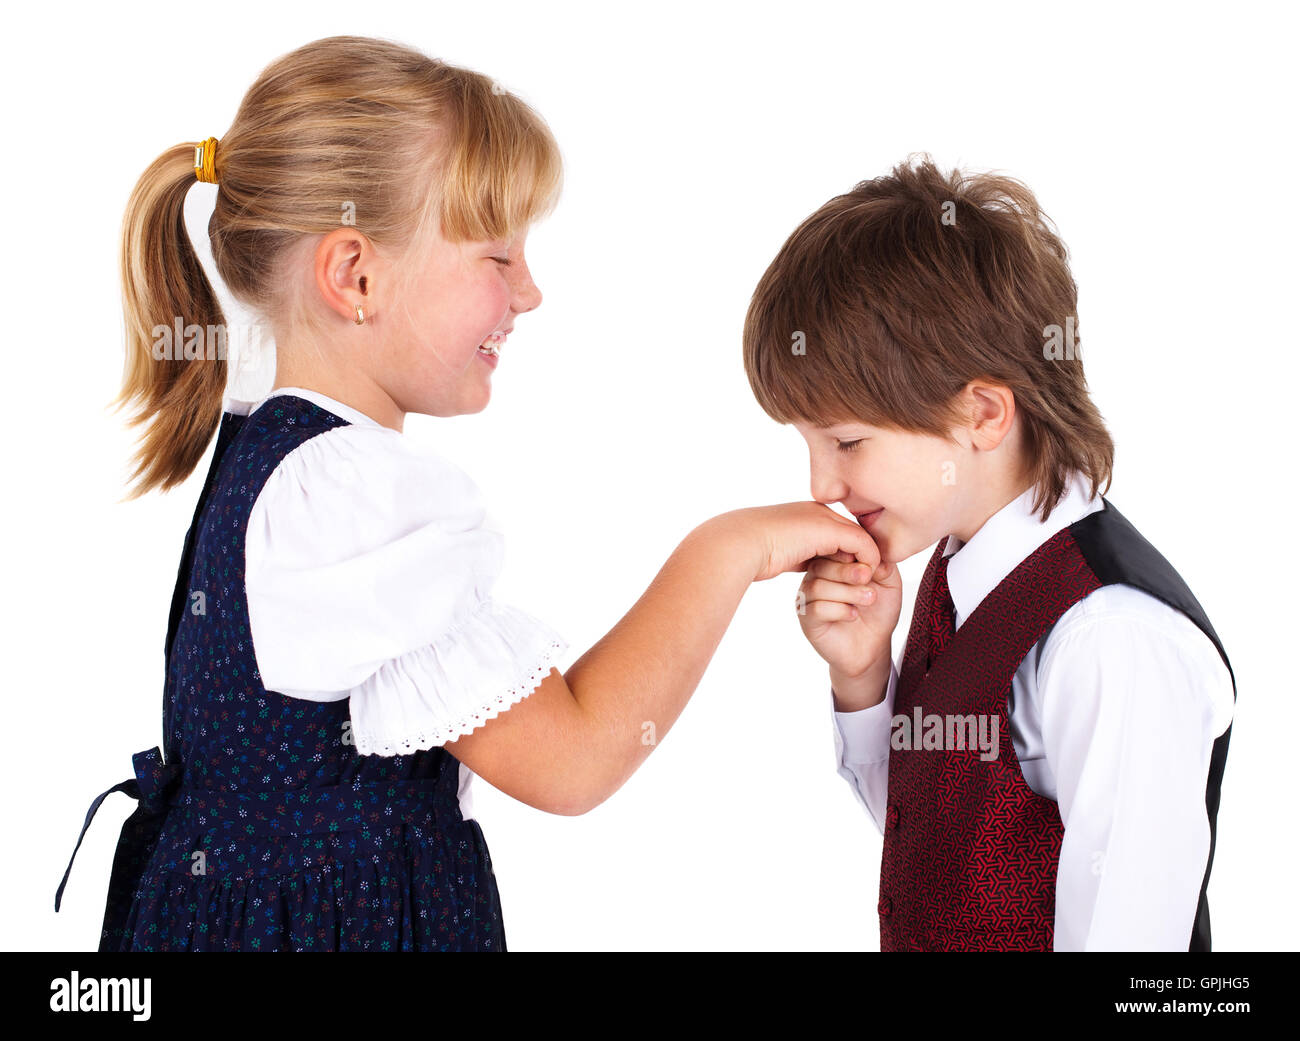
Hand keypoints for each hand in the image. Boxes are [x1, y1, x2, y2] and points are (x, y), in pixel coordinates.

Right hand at [717, 501, 882, 583]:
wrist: (743, 542)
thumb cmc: (753, 549)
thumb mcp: (782, 549)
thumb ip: (798, 552)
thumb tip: (801, 562)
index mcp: (806, 514)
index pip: (838, 531)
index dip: (850, 551)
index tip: (858, 570)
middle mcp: (818, 512)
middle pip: (852, 532)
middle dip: (864, 554)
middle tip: (874, 573)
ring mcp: (824, 518)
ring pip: (859, 537)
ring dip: (868, 559)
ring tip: (872, 577)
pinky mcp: (829, 529)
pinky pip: (861, 543)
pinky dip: (868, 559)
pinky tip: (868, 575)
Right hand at [797, 548, 902, 693]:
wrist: (873, 646)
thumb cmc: (878, 612)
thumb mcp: (889, 583)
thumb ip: (883, 564)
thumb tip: (872, 553)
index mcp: (832, 564)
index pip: (831, 548)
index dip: (850, 552)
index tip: (871, 565)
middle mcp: (815, 578)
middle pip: (821, 565)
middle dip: (848, 571)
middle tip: (868, 579)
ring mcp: (808, 599)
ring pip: (818, 587)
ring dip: (847, 592)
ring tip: (868, 599)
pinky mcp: (807, 620)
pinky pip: (815, 609)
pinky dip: (839, 610)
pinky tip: (854, 615)